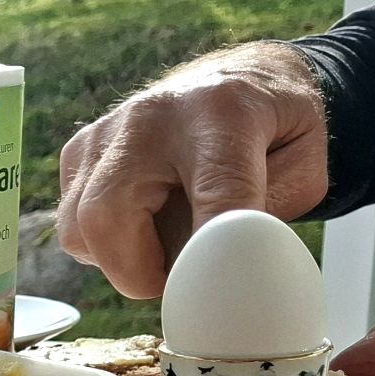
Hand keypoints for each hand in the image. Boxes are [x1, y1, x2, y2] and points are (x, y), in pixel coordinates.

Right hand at [58, 43, 329, 298]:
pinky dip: (101, 244)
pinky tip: (140, 227)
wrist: (243, 79)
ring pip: (78, 228)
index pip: (214, 196)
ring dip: (118, 260)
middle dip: (136, 273)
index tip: (210, 295)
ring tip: (162, 249)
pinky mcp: (79, 149)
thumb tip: (207, 277)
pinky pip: (71, 224)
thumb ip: (261, 223)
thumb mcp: (303, 174)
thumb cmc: (276, 134)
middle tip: (173, 286)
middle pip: (106, 215)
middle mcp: (152, 115)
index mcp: (224, 113)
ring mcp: (106, 130)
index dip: (210, 255)